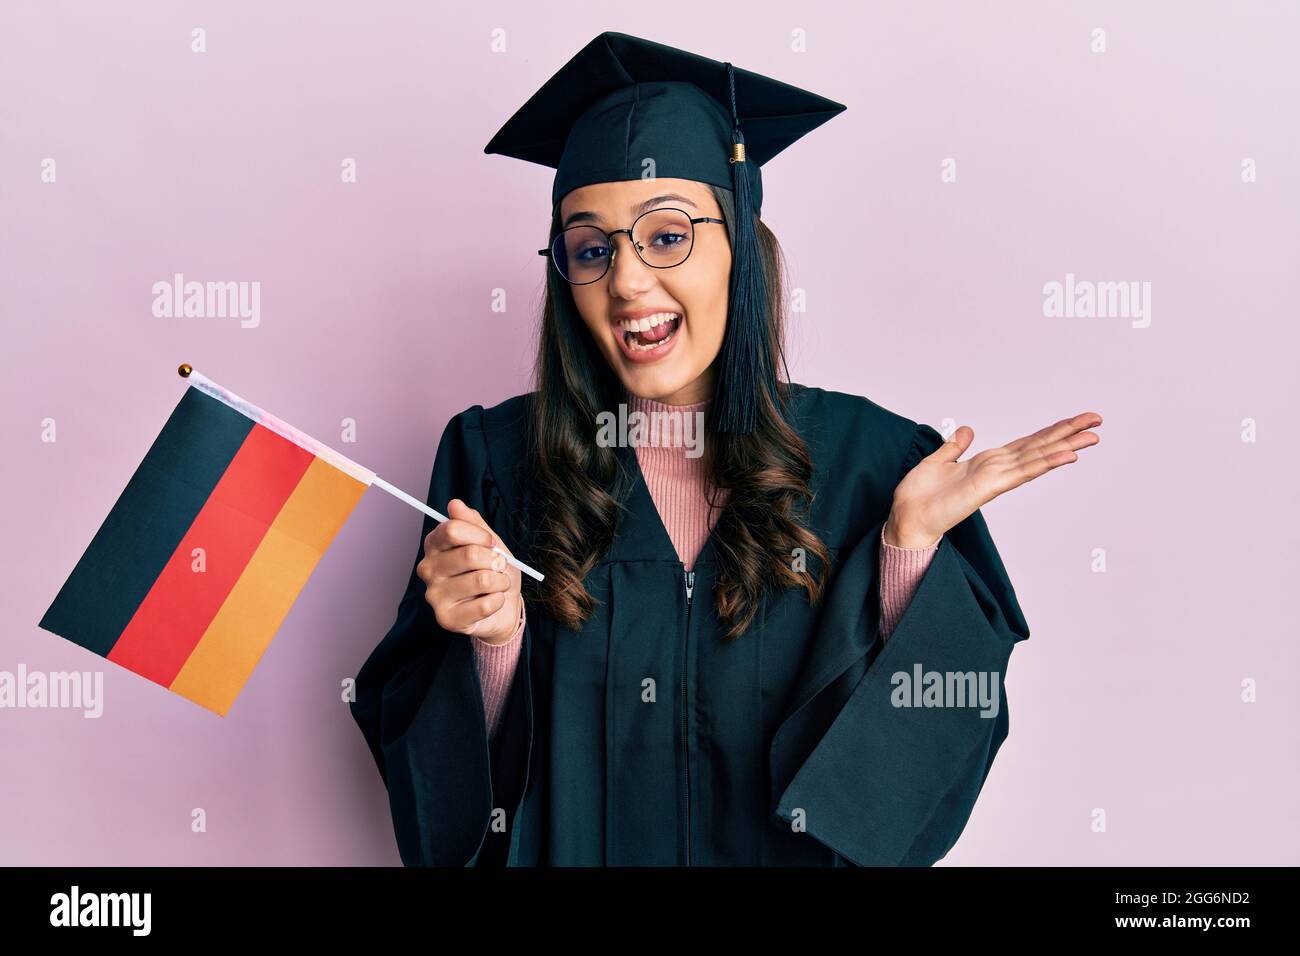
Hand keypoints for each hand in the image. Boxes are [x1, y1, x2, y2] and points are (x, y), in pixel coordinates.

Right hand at [416, 498, 522, 643]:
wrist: (503, 606)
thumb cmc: (493, 571)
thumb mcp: (488, 542)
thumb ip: (472, 523)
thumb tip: (455, 504)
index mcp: (435, 545)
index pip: (452, 529)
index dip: (481, 535)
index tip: (492, 543)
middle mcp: (428, 569)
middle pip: (469, 554)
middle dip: (495, 560)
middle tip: (499, 567)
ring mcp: (434, 595)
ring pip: (481, 580)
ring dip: (501, 582)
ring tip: (498, 585)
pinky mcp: (447, 619)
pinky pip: (485, 605)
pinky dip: (499, 601)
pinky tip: (493, 602)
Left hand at [885, 412, 1102, 548]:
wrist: (907, 517)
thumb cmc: (920, 495)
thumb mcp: (938, 461)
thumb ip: (954, 447)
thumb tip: (967, 430)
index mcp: (987, 462)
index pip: (1027, 443)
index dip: (1051, 431)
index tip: (1075, 420)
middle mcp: (997, 469)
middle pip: (1040, 447)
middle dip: (1069, 433)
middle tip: (1097, 419)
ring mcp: (997, 478)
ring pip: (1039, 457)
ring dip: (1067, 446)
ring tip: (1093, 436)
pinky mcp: (991, 487)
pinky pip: (1023, 471)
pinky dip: (1046, 462)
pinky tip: (1067, 455)